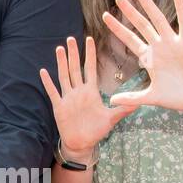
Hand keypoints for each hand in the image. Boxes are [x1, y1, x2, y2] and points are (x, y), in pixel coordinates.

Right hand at [38, 36, 135, 154]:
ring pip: (64, 76)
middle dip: (74, 53)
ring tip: (59, 49)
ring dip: (61, 63)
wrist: (82, 143)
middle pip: (75, 68)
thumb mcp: (111, 119)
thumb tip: (138, 104)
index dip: (90, 54)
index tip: (89, 39)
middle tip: (71, 38)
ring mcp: (68, 98)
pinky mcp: (59, 107)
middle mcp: (78, 92)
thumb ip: (122, 110)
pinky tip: (43, 71)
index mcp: (91, 91)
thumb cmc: (96, 130)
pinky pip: (53, 92)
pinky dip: (48, 82)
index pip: (90, 68)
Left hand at [101, 0, 182, 111]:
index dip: (118, 29)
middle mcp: (159, 47)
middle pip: (141, 25)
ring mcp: (173, 43)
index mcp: (149, 58)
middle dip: (130, 12)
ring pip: (159, 20)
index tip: (104, 17)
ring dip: (150, 6)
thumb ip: (132, 97)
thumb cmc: (178, 97)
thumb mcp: (152, 97)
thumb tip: (111, 101)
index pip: (130, 40)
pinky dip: (181, 8)